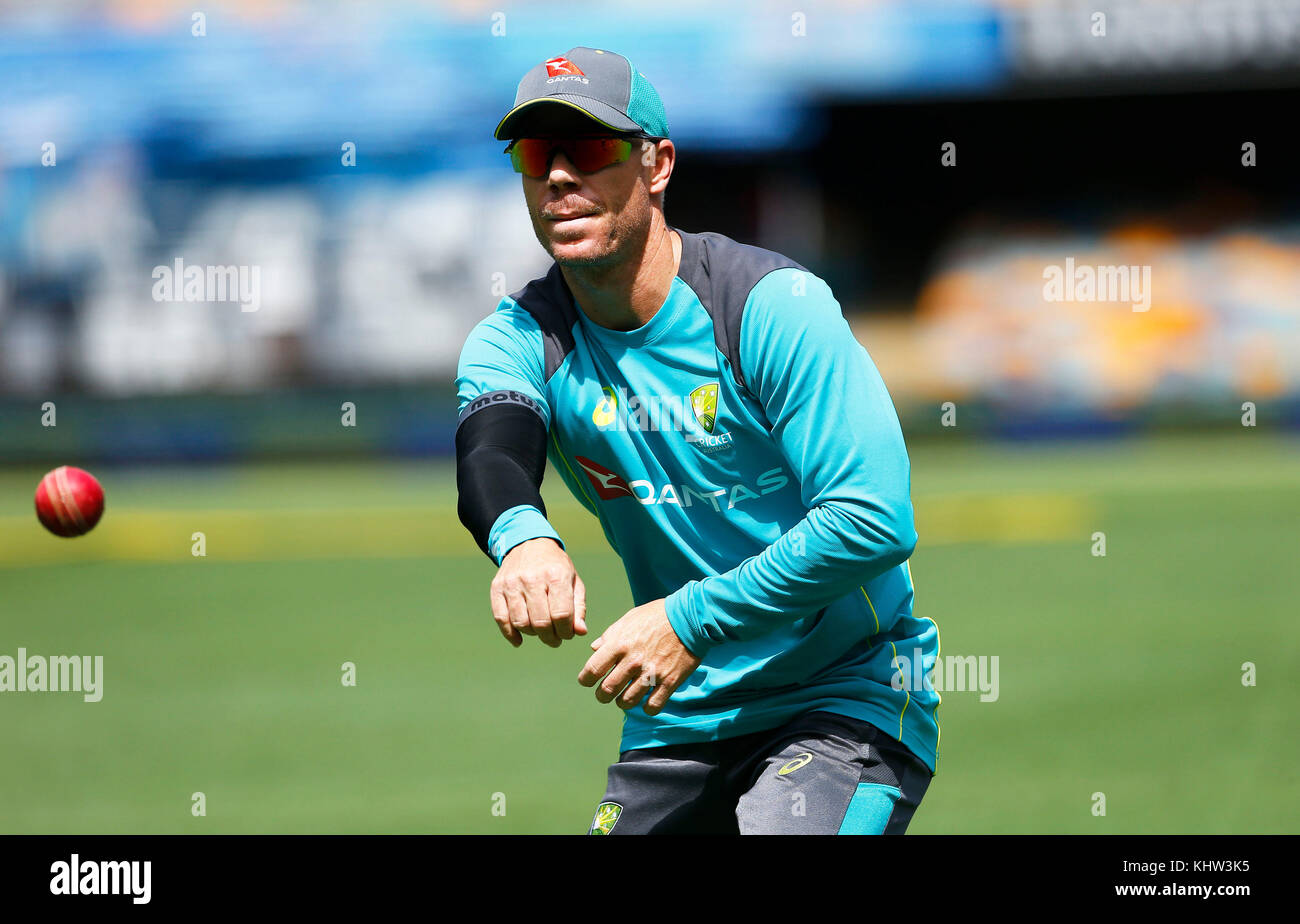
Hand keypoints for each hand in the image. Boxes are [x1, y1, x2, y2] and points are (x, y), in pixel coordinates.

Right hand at [491, 538, 586, 647]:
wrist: (529, 544)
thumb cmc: (555, 567)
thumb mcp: (573, 581)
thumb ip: (578, 608)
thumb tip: (579, 632)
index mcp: (555, 576)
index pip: (561, 615)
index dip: (566, 632)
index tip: (567, 634)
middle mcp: (532, 578)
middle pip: (541, 623)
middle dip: (550, 638)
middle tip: (555, 639)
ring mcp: (512, 583)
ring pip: (521, 623)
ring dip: (533, 634)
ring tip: (540, 631)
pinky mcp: (497, 587)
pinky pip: (501, 618)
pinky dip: (510, 634)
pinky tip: (519, 640)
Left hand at [577, 599, 700, 714]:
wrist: (690, 617)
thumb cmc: (657, 615)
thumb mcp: (629, 618)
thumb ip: (610, 635)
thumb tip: (594, 648)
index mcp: (620, 644)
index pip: (593, 669)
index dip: (585, 679)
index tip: (587, 681)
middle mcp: (633, 661)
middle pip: (607, 691)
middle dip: (602, 696)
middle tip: (604, 694)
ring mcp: (652, 673)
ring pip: (627, 701)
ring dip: (622, 702)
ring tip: (625, 698)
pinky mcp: (669, 682)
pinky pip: (653, 706)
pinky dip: (647, 708)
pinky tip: (646, 702)